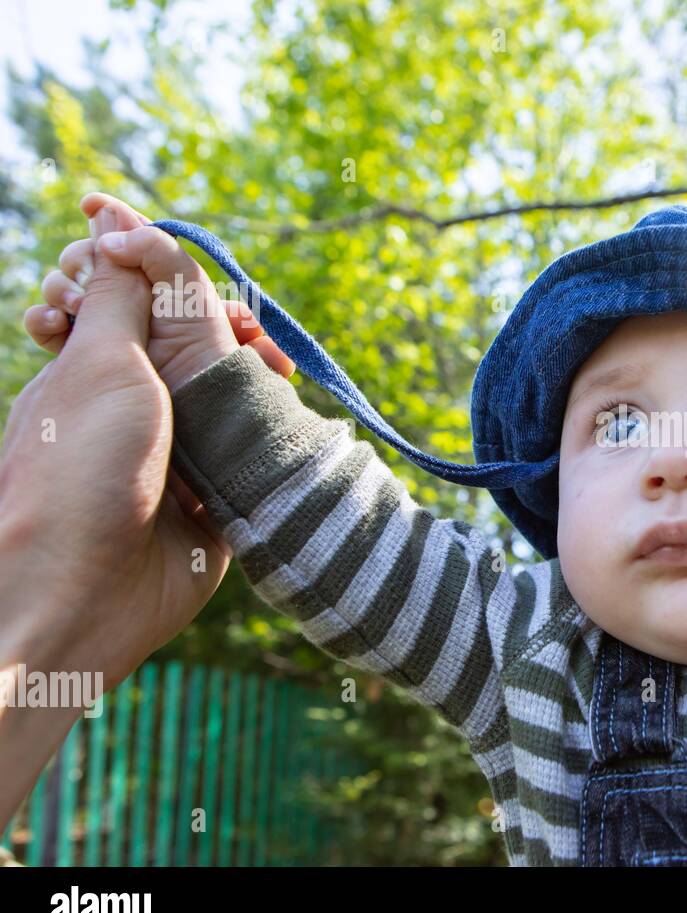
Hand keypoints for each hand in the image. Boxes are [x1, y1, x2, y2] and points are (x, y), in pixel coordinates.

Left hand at [1, 195, 292, 687]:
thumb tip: (118, 225)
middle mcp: (136, 408)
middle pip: (197, 347)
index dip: (180, 285)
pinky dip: (271, 431)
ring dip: (258, 378)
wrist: (88, 593)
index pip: (146, 306)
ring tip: (278, 371)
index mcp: (95, 369)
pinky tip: (287, 413)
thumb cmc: (79, 471)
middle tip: (257, 335)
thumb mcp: (100, 363)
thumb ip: (121, 295)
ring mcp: (175, 456)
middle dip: (232, 331)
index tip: (210, 279)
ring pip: (229, 397)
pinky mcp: (211, 501)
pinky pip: (249, 453)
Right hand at [22, 193, 294, 388]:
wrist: (196, 395)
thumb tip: (108, 233)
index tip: (90, 203)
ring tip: (78, 306)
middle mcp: (128, 295)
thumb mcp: (186, 283)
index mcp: (156, 273)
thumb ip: (153, 247)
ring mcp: (105, 324)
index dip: (107, 215)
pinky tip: (56, 323)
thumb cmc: (202, 341)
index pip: (125, 235)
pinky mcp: (85, 353)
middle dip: (82, 258)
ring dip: (62, 288)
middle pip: (85, 257)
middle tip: (92, 274)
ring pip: (62, 287)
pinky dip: (44, 319)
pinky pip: (49, 327)